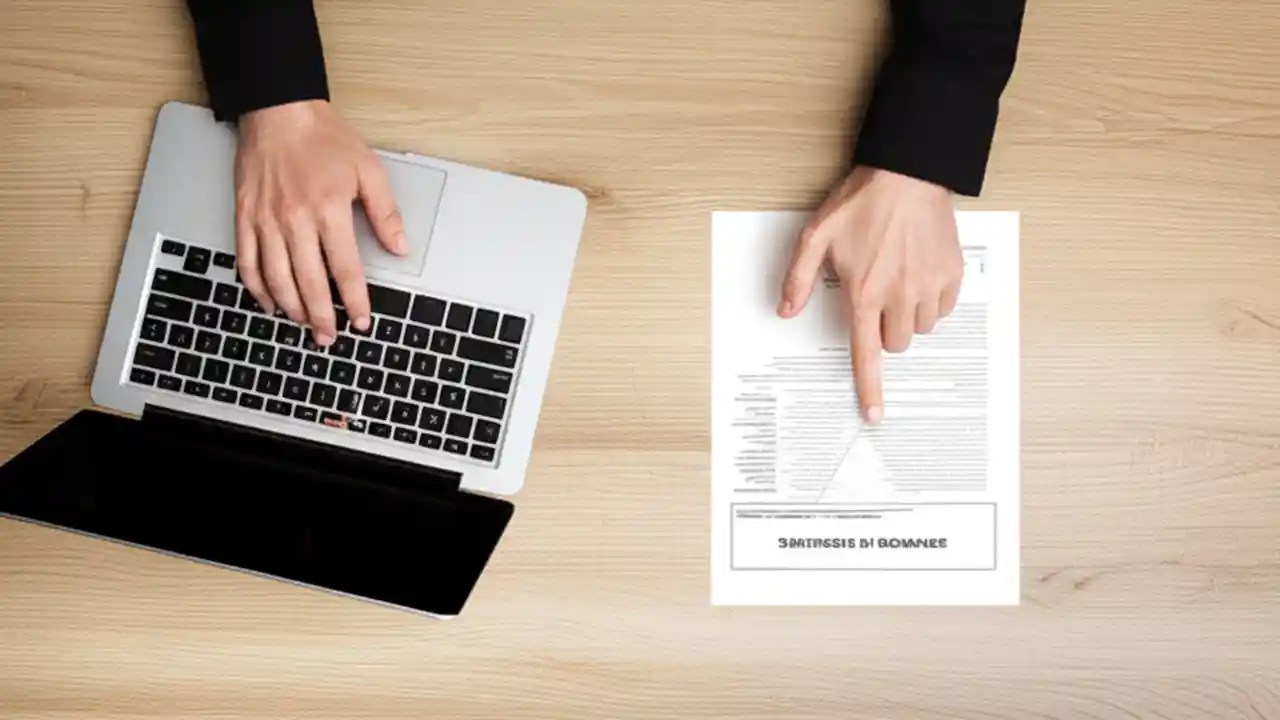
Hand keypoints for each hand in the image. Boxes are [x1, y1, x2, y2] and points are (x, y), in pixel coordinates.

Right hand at [235, 100, 406, 344]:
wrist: (278, 111)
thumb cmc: (323, 138)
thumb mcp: (369, 170)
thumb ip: (386, 214)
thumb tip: (400, 247)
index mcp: (329, 211)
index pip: (345, 269)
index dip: (355, 301)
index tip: (362, 322)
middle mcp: (295, 221)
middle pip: (309, 282)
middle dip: (322, 317)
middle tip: (330, 337)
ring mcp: (266, 221)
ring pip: (276, 279)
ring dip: (292, 309)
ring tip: (304, 326)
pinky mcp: (245, 217)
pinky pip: (248, 262)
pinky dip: (258, 288)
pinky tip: (270, 304)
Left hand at [778, 166, 962, 423]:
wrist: (907, 172)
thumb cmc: (860, 203)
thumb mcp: (816, 236)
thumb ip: (798, 278)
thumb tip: (785, 312)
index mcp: (864, 293)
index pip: (866, 354)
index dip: (869, 388)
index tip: (874, 415)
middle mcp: (899, 295)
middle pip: (896, 344)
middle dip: (884, 332)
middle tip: (875, 300)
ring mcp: (929, 286)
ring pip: (920, 328)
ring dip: (907, 317)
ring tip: (896, 282)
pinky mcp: (952, 273)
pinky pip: (944, 308)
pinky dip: (932, 302)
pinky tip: (918, 275)